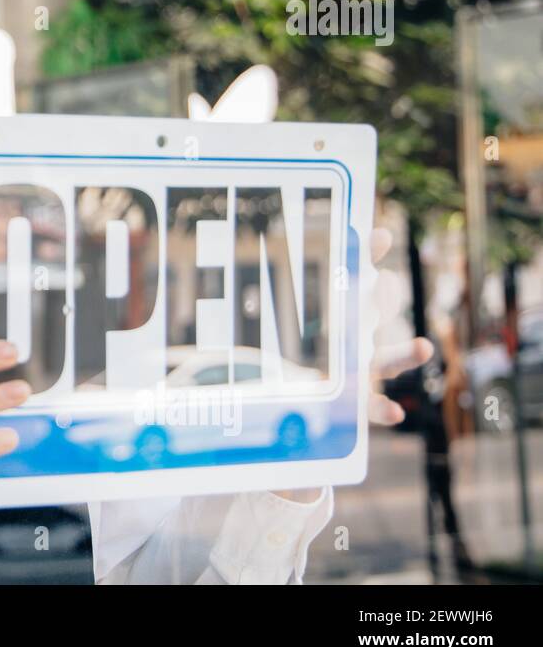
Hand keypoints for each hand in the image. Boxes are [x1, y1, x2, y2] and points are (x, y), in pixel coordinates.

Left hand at [273, 227, 432, 501]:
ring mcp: (359, 366)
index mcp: (335, 307)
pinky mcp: (354, 399)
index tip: (376, 234)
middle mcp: (352, 333)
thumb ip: (253, 284)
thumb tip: (222, 251)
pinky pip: (371, 406)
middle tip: (375, 282)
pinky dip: (383, 409)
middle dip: (376, 298)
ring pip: (387, 357)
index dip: (365, 254)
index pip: (353, 274)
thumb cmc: (282, 344)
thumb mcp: (266, 313)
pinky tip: (394, 412)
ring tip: (424, 347)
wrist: (285, 388)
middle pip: (371, 311)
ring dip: (405, 353)